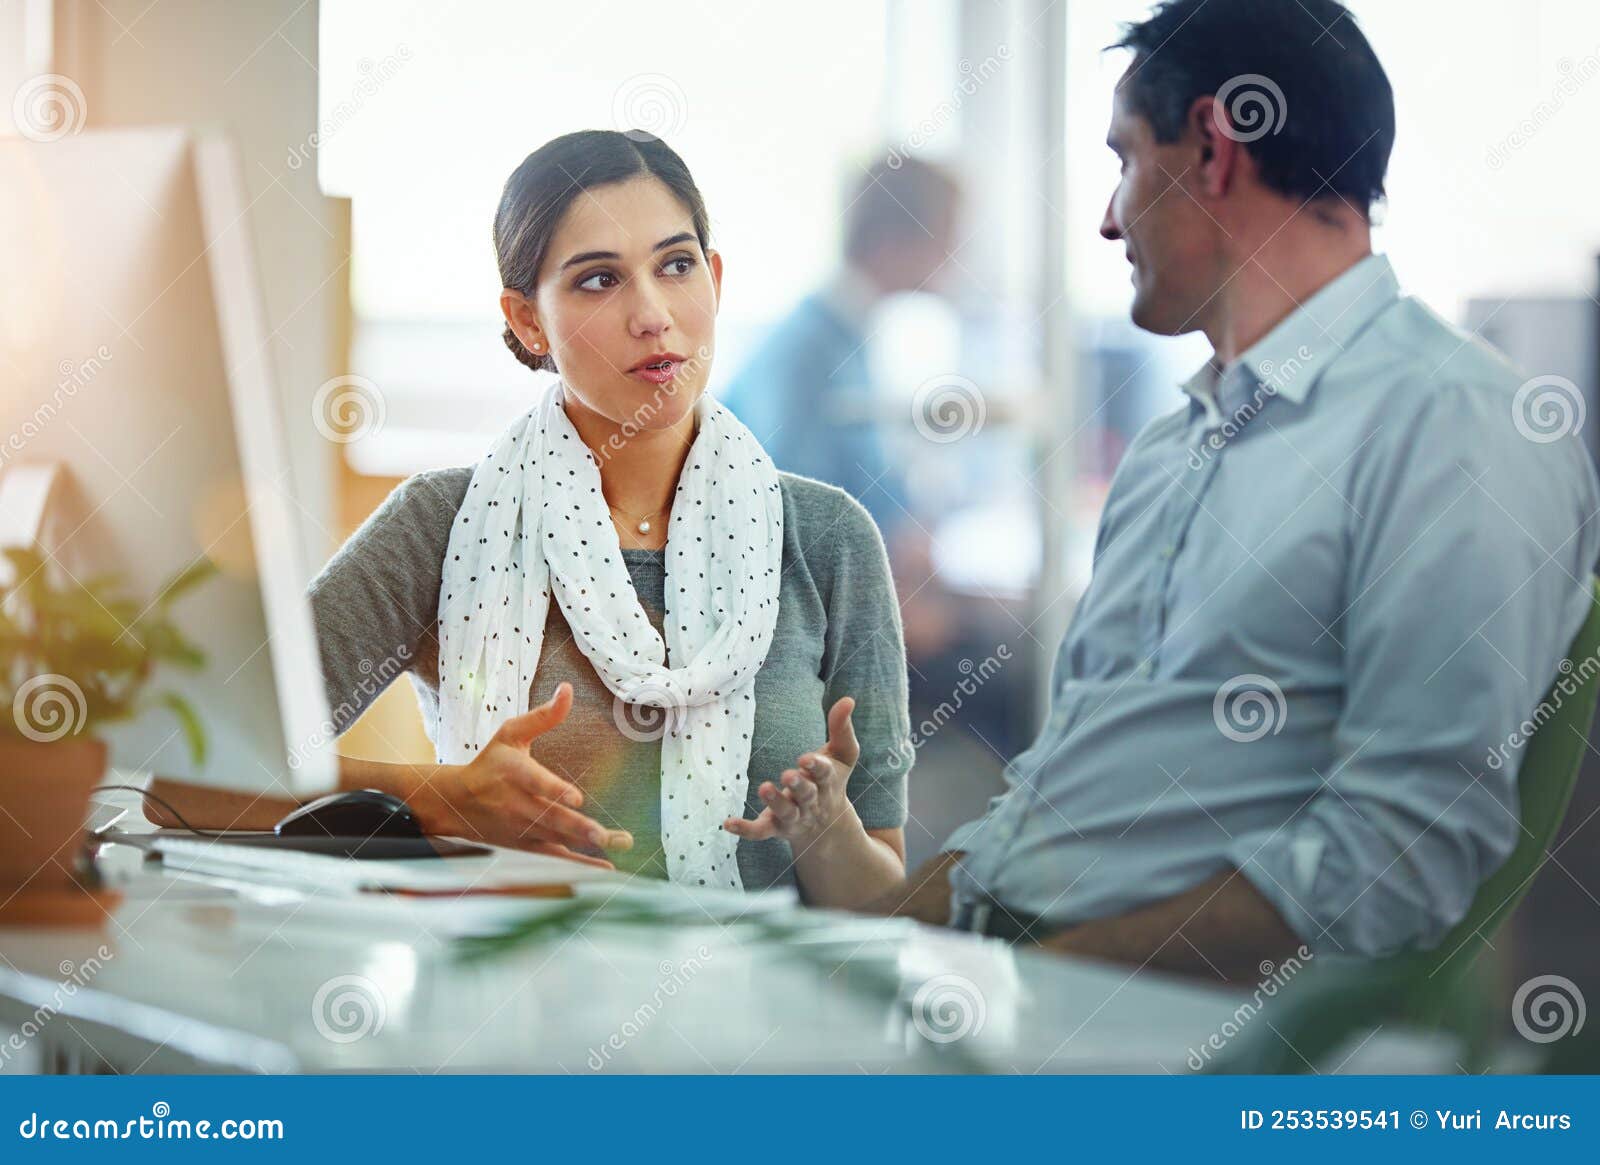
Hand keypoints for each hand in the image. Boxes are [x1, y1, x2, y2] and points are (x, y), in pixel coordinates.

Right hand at [409, 682, 632, 861]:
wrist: (455, 803)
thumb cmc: (490, 764)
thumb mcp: (511, 734)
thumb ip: (543, 716)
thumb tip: (567, 690)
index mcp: (514, 773)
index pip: (536, 783)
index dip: (555, 791)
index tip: (576, 799)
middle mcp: (518, 804)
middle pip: (551, 818)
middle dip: (579, 828)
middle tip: (604, 835)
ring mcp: (522, 829)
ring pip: (557, 840)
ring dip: (587, 845)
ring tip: (616, 844)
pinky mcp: (526, 845)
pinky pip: (554, 858)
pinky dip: (578, 865)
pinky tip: (604, 870)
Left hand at [723, 697, 860, 847]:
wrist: (827, 827)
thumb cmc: (831, 781)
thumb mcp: (842, 755)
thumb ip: (841, 728)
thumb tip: (847, 699)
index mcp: (827, 782)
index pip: (824, 774)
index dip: (816, 767)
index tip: (806, 759)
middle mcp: (811, 802)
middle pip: (806, 795)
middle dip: (798, 786)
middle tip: (789, 776)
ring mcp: (793, 817)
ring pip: (785, 813)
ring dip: (775, 802)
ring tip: (764, 788)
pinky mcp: (774, 828)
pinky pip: (760, 832)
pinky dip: (745, 829)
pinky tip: (728, 823)